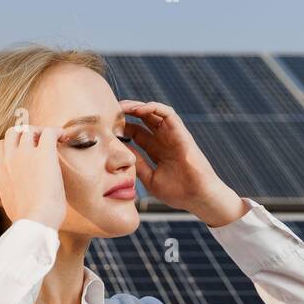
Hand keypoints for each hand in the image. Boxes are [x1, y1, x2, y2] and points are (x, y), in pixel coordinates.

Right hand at [0, 124, 67, 229]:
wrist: (36, 222)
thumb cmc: (28, 221)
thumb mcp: (10, 206)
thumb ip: (10, 194)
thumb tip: (17, 197)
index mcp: (0, 173)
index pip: (1, 146)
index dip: (14, 145)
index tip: (25, 150)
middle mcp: (9, 160)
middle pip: (13, 132)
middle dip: (25, 133)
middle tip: (39, 142)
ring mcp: (25, 154)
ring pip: (29, 129)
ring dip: (41, 132)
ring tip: (54, 140)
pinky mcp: (44, 154)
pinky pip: (49, 132)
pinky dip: (57, 132)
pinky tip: (63, 137)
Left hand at [120, 99, 246, 225]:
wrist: (197, 197)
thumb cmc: (177, 192)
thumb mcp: (150, 178)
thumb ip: (138, 165)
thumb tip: (120, 154)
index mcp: (155, 150)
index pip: (135, 132)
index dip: (121, 127)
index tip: (106, 127)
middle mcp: (163, 139)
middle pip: (143, 118)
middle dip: (126, 112)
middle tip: (110, 110)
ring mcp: (173, 135)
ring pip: (154, 112)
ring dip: (137, 106)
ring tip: (122, 106)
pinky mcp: (181, 132)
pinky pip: (168, 113)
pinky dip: (154, 107)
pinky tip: (139, 109)